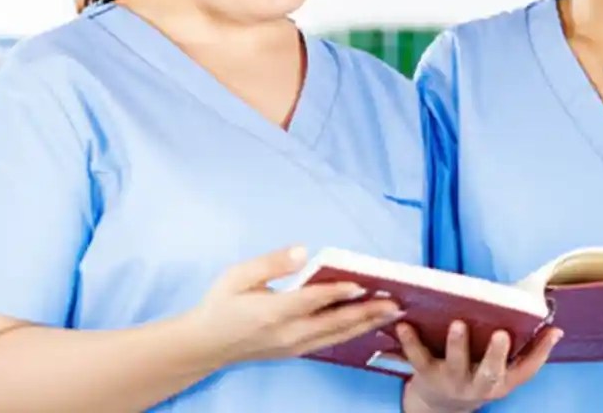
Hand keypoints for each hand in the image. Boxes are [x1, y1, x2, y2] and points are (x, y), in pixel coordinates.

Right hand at [187, 246, 403, 365]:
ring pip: (337, 335)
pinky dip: (353, 333)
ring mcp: (294, 346)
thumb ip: (271, 263)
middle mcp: (287, 333)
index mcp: (271, 312)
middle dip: (367, 312)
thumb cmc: (221, 304)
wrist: (206, 344)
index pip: (311, 300)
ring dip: (367, 324)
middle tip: (396, 302)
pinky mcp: (296, 351)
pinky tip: (370, 324)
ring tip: (393, 313)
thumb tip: (303, 251)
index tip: (363, 283)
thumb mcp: (238, 275)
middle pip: (334, 322)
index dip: (337, 292)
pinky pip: (330, 342)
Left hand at [398, 320, 562, 412]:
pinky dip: (410, 341)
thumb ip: (532, 353)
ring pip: (455, 364)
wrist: (438, 407)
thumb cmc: (478, 378)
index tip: (551, 331)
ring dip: (457, 345)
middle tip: (501, 334)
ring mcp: (452, 381)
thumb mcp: (506, 374)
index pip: (524, 370)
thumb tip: (557, 330)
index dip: (539, 353)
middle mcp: (478, 385)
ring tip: (458, 324)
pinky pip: (418, 358)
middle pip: (489, 373)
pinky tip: (405, 324)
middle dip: (496, 355)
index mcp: (500, 382)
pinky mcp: (426, 374)